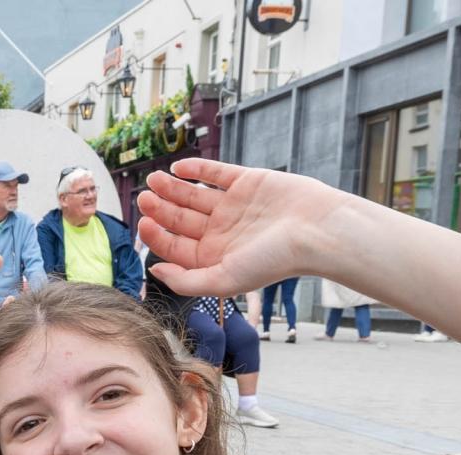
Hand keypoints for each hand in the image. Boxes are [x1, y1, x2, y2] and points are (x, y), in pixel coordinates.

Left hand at [137, 158, 352, 298]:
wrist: (316, 230)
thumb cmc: (274, 260)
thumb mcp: (224, 280)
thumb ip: (187, 281)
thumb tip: (154, 271)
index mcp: (215, 257)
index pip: (176, 247)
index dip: (157, 235)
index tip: (144, 223)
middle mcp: (221, 232)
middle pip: (181, 219)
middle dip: (160, 208)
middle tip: (144, 197)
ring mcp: (234, 206)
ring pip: (193, 195)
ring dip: (172, 187)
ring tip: (153, 179)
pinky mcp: (247, 182)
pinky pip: (216, 173)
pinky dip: (197, 169)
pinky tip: (178, 167)